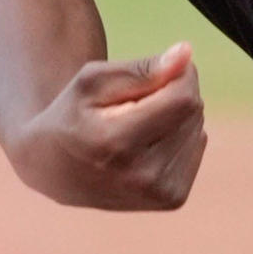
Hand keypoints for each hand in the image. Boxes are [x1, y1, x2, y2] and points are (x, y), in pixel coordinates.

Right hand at [9, 43, 204, 212]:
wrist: (55, 170)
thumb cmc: (72, 115)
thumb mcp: (91, 82)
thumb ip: (140, 69)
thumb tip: (186, 54)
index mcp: (115, 144)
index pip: (182, 98)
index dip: (179, 73)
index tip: (160, 69)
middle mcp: (140, 176)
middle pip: (193, 110)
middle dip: (172, 94)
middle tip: (133, 103)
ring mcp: (158, 193)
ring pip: (197, 127)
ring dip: (173, 116)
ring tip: (135, 125)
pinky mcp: (172, 199)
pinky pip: (196, 146)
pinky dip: (177, 136)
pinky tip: (147, 143)